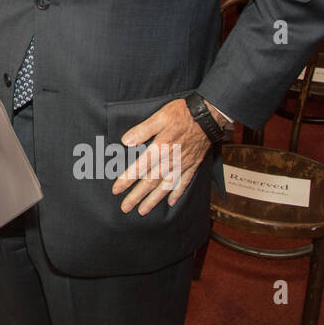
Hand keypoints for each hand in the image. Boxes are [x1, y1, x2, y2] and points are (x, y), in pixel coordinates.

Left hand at [111, 97, 218, 214]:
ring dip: (153, 199)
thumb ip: (142, 130)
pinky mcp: (192, 164)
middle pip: (150, 181)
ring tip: (143, 210)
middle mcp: (170, 160)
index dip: (127, 180)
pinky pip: (184, 182)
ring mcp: (182, 164)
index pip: (140, 168)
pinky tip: (171, 202)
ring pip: (166, 186)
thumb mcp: (159, 117)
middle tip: (125, 208)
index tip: (116, 190)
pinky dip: (177, 193)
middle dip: (137, 196)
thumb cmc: (181, 114)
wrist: (207, 116)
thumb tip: (126, 141)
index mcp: (160, 148)